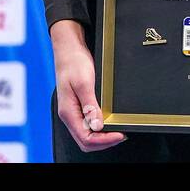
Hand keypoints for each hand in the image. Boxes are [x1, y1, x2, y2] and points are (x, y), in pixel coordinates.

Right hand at [51, 20, 126, 152]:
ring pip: (87, 134)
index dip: (103, 140)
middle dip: (104, 142)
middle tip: (121, 134)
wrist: (69, 48)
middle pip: (85, 140)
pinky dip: (99, 127)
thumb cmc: (73, 62)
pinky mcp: (79, 105)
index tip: (119, 134)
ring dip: (102, 136)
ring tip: (118, 131)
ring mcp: (74, 111)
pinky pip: (88, 124)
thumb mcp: (84, 82)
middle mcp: (69, 114)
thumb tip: (97, 126)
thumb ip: (90, 105)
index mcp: (68, 111)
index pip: (85, 138)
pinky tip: (109, 122)